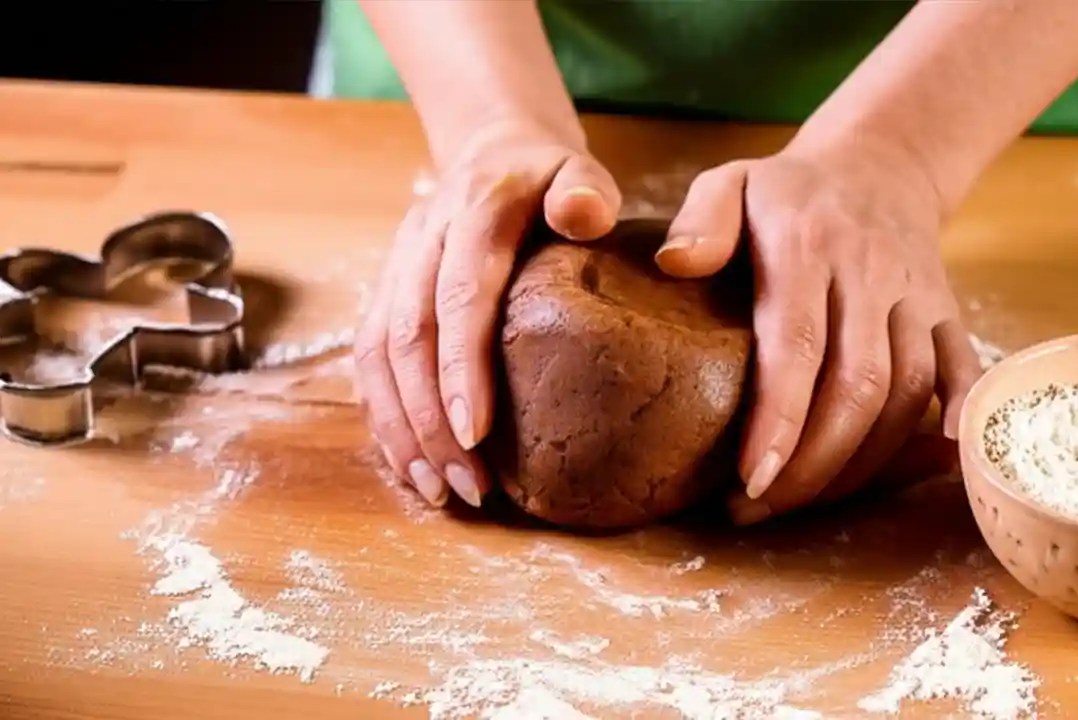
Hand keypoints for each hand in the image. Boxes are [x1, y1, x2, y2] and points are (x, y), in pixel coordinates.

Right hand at [355, 121, 620, 506]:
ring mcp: (396, 267)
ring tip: (438, 490)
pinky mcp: (386, 292)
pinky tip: (412, 464)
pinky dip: (385, 416)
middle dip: (430, 419)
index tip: (475, 433)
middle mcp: (422, 240)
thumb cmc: (550, 177)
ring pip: (377, 354)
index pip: (460, 295)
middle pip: (409, 336)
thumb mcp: (579, 168)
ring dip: (402, 428)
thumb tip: (585, 214)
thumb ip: (587, 189)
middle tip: (468, 485)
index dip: (460, 366)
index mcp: (473, 211)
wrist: (493, 148)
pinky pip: (369, 360)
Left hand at [654, 139, 981, 524]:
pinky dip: (956, 418)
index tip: (750, 478)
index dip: (780, 420)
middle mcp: (869, 274)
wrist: (879, 164)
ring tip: (805, 501)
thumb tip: (675, 264)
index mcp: (807, 248)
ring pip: (905, 394)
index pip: (797, 345)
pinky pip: (961, 370)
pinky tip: (933, 465)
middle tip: (762, 507)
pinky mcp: (947, 312)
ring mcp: (916, 296)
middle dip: (813, 461)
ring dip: (862, 461)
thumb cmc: (787, 194)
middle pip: (856, 386)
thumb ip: (704, 219)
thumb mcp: (732, 182)